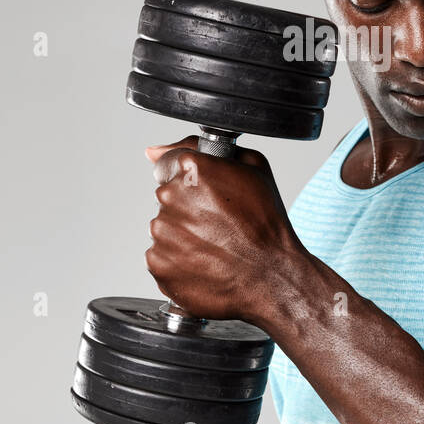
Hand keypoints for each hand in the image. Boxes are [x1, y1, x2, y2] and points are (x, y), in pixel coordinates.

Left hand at [144, 135, 303, 326]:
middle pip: (166, 199)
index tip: (205, 197)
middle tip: (216, 225)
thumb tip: (154, 151)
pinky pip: (160, 257)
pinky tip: (203, 263)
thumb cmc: (266, 225)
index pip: (167, 166)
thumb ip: (197, 147)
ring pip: (163, 229)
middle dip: (186, 209)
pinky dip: (176, 262)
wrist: (269, 277)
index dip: (189, 182)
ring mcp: (162, 233)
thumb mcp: (251, 167)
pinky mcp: (158, 264)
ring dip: (181, 236)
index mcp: (191, 169)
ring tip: (213, 246)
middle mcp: (171, 198)